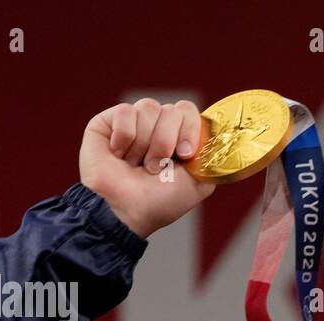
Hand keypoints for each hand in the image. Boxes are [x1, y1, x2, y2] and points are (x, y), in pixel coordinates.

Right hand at [78, 98, 215, 237]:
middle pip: (171, 109)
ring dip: (145, 144)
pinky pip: (125, 112)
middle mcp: (156, 126)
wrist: (126, 211)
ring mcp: (132, 122)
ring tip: (136, 165)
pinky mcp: (107, 122)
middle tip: (155, 167)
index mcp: (178, 137)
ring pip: (148, 107)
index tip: (185, 154)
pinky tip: (119, 155)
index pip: (188, 111)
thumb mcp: (198, 182)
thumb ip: (211, 156)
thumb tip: (216, 133)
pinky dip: (124, 138)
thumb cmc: (159, 202)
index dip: (190, 129)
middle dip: (166, 142)